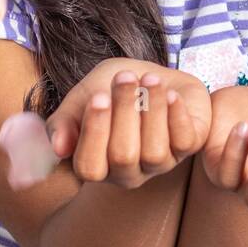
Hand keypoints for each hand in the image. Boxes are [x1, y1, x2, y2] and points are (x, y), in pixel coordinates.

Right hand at [45, 58, 211, 189]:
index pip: (89, 167)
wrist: (151, 74)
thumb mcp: (84, 95)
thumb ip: (65, 121)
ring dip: (152, 109)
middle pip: (123, 155)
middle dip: (124, 111)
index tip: (98, 96)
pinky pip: (184, 141)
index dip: (94, 133)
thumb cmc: (112, 88)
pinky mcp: (189, 147)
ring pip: (154, 152)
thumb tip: (58, 148)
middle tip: (125, 78)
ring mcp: (160, 164)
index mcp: (98, 164)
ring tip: (149, 79)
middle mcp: (128, 172)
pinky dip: (177, 115)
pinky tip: (171, 92)